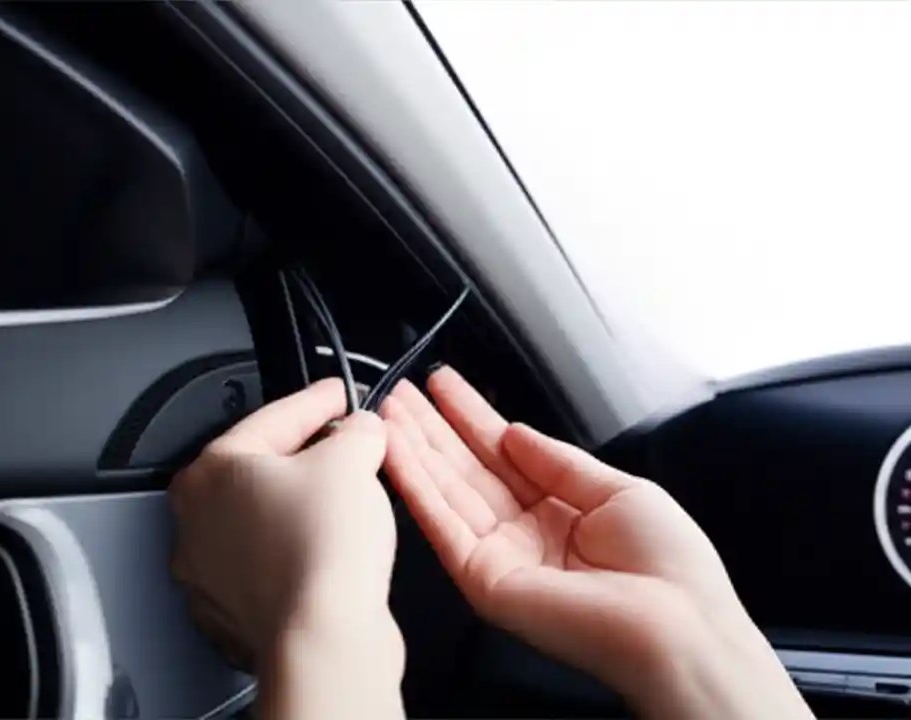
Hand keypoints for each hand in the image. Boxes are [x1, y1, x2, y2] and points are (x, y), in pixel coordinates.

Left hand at [169, 378, 404, 718]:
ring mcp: (209, 574)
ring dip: (300, 511)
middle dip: (307, 459)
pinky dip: (295, 559)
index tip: (339, 396)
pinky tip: (327, 555)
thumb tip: (362, 428)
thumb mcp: (353, 459)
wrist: (323, 639)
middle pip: (261, 473)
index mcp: (210, 472)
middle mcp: (196, 522)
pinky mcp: (232, 616)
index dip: (318, 402)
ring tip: (344, 506)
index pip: (274, 419)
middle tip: (347, 450)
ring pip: (263, 525)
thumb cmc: (321, 553)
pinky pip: (268, 571)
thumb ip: (356, 430)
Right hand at [381, 367, 810, 719]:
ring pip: (445, 493)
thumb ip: (559, 461)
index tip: (441, 385)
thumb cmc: (670, 567)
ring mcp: (498, 557)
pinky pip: (443, 525)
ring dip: (412, 450)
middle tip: (397, 391)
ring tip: (384, 411)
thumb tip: (514, 431)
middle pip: (465, 470)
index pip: (502, 455)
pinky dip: (415, 486)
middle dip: (430, 429)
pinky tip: (394, 451)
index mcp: (558, 512)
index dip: (470, 417)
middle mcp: (522, 533)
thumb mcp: (618, 490)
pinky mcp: (482, 579)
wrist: (679, 626)